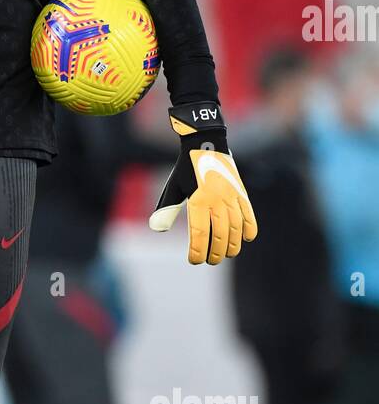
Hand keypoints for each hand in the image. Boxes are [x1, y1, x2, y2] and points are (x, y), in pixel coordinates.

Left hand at [149, 102, 257, 264]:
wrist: (206, 142)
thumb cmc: (186, 168)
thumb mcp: (173, 187)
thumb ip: (166, 210)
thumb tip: (156, 229)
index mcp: (198, 200)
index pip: (200, 234)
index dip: (198, 251)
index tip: (194, 261)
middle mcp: (217, 200)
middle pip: (220, 236)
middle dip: (216, 253)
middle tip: (211, 261)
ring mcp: (232, 197)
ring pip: (236, 229)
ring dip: (232, 246)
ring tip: (226, 254)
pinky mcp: (242, 193)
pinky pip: (249, 216)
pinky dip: (249, 229)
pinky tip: (245, 239)